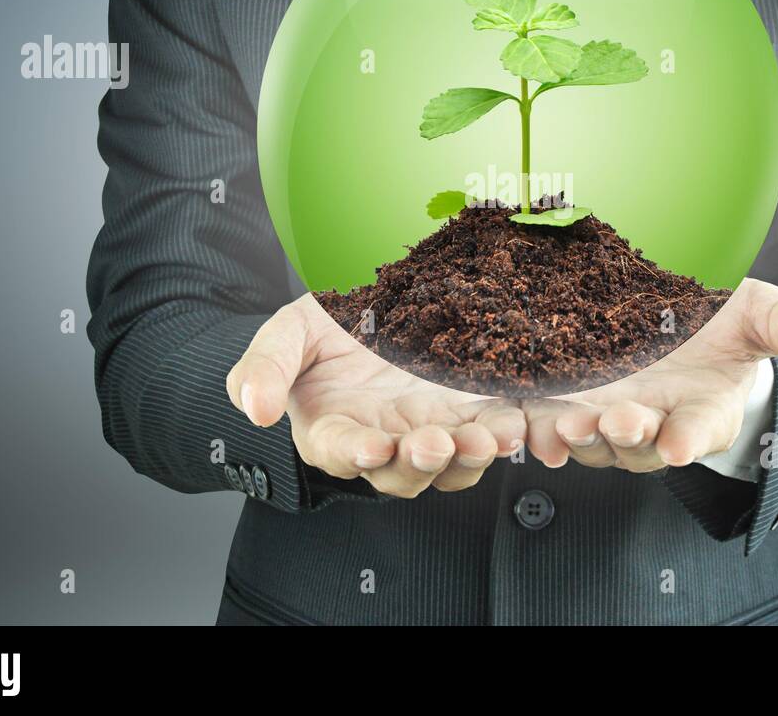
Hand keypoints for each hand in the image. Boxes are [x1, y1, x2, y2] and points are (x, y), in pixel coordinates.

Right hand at [227, 294, 524, 496]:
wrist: (374, 304)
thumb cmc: (325, 328)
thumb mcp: (289, 333)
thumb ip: (265, 366)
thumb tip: (254, 407)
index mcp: (334, 430)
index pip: (340, 451)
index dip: (355, 454)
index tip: (371, 447)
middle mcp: (385, 441)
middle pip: (403, 473)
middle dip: (421, 462)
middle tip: (436, 444)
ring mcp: (432, 430)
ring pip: (453, 465)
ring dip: (472, 456)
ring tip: (491, 437)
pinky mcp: (471, 413)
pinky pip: (493, 433)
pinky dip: (509, 432)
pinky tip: (523, 421)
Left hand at [522, 278, 777, 471]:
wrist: (682, 318)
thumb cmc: (729, 324)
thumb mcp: (764, 316)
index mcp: (706, 411)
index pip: (701, 432)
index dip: (690, 438)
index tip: (677, 442)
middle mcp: (657, 424)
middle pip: (640, 444)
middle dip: (629, 437)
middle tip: (616, 423)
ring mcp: (612, 415)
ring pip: (594, 441)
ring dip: (581, 438)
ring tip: (568, 424)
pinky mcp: (574, 401)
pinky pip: (552, 423)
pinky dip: (539, 428)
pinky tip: (526, 424)